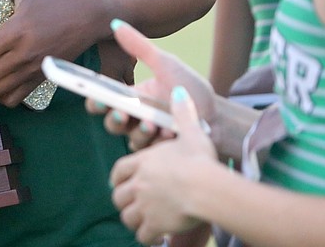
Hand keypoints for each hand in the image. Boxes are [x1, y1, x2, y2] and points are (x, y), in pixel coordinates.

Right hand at [85, 21, 213, 150]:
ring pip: (129, 138)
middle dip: (113, 119)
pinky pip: (152, 150)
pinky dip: (158, 142)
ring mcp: (148, 135)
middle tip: (122, 114)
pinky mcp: (161, 150)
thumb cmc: (190, 87)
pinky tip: (170, 132)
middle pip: (111, 123)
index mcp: (132, 97)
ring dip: (139, 131)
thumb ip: (140, 46)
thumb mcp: (165, 63)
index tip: (97, 97)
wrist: (218, 113)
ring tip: (153, 124)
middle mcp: (136, 117)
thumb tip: (116, 22)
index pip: (103, 101)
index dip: (94, 101)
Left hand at [109, 87, 216, 244]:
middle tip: (133, 204)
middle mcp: (138, 183)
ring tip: (142, 221)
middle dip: (124, 200)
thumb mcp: (192, 132)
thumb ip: (183, 113)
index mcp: (142, 162)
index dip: (118, 178)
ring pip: (127, 216)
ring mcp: (144, 205)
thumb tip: (180, 91)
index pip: (119, 171)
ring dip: (133, 219)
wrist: (207, 188)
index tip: (120, 182)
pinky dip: (146, 236)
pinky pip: (142, 234)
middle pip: (118, 196)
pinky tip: (154, 235)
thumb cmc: (199, 159)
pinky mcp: (154, 223)